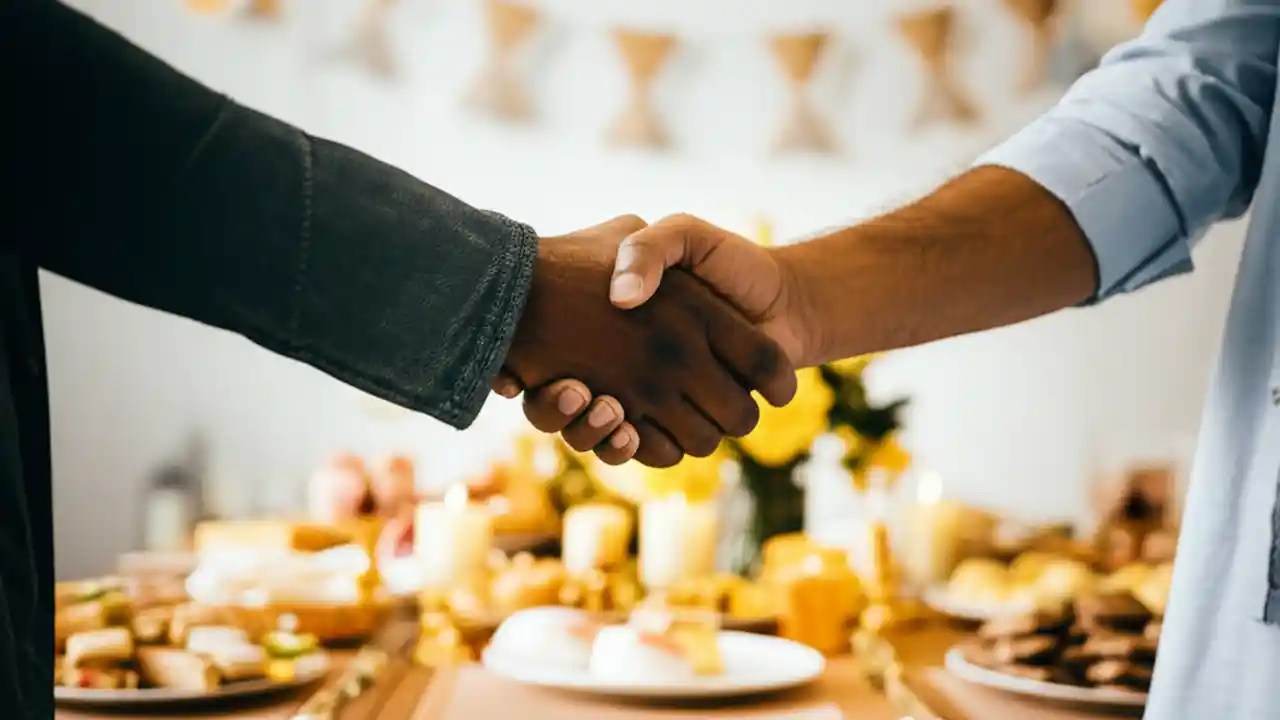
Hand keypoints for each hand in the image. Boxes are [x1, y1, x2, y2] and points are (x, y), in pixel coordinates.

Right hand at [501, 215, 796, 467]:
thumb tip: (620, 296)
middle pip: (562, 406)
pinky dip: (632, 446)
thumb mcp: (682, 235)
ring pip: (599, 434)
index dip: (517, 368)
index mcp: (615, 325)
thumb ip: (648, 246)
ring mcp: (648, 397)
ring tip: (607, 407)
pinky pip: (642, 450)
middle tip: (572, 392)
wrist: (788, 302)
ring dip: (596, 429)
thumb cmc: (731, 265)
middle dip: (560, 409)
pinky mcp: (674, 423)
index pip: (537, 356)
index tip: (514, 371)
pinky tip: (628, 427)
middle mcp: (623, 365)